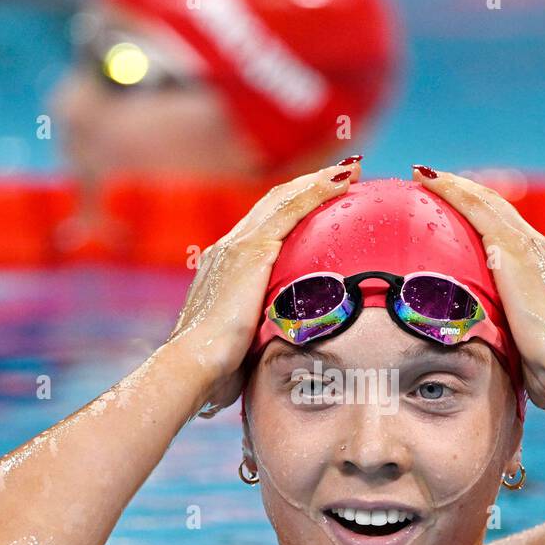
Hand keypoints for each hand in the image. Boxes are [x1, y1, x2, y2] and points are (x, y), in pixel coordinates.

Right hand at [167, 159, 361, 415]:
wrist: (193, 365)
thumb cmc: (213, 373)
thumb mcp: (241, 350)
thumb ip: (259, 344)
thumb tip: (276, 364)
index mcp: (223, 270)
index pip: (263, 230)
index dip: (291, 212)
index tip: (319, 207)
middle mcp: (227, 249)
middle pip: (273, 204)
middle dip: (308, 186)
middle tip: (344, 177)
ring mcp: (238, 246)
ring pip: (283, 199)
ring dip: (318, 181)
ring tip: (351, 171)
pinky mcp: (252, 251)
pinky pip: (291, 209)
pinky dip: (318, 190)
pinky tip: (344, 181)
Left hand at [411, 165, 544, 418]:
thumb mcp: (532, 357)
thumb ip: (519, 351)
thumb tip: (512, 371)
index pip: (510, 239)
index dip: (485, 222)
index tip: (462, 215)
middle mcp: (541, 253)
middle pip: (498, 211)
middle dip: (468, 194)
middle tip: (437, 182)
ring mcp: (528, 247)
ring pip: (486, 202)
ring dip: (456, 185)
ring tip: (427, 174)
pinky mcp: (512, 250)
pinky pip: (475, 207)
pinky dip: (452, 190)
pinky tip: (428, 180)